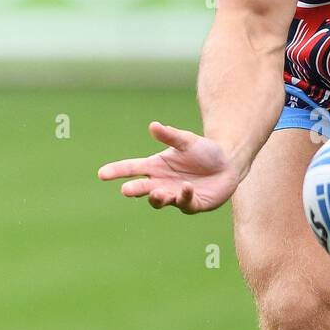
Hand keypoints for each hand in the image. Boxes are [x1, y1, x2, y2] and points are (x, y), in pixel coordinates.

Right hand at [97, 121, 240, 213]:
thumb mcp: (186, 140)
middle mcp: (162, 183)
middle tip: (126, 190)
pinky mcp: (192, 204)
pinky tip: (187, 187)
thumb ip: (170, 136)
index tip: (102, 174)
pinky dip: (184, 196)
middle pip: (142, 188)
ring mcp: (175, 195)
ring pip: (160, 200)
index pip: (132, 169)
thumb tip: (153, 125)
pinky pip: (184, 203)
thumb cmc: (204, 151)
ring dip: (157, 197)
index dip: (116, 171)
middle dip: (134, 189)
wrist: (227, 164)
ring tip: (158, 192)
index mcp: (156, 166)